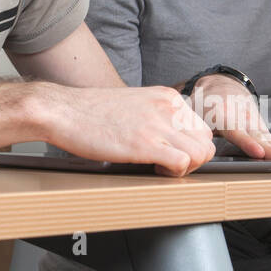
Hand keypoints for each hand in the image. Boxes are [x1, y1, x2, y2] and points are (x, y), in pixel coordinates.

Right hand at [39, 83, 215, 176]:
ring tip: (159, 167)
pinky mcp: (145, 143)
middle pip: (207, 142)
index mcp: (167, 96)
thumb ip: (156, 115)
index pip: (203, 127)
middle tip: (167, 164)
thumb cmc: (91, 111)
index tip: (171, 152)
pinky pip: (182, 164)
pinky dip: (172, 174)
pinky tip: (152, 169)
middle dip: (192, 160)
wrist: (63, 110)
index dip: (191, 146)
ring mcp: (158, 124)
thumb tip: (170, 138)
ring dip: (185, 168)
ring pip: (201, 154)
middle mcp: (168, 107)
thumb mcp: (135, 104)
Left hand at [189, 74, 270, 162]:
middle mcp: (243, 118)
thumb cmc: (203, 103)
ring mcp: (256, 123)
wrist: (222, 85)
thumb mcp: (190, 110)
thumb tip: (180, 141)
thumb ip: (187, 126)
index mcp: (223, 114)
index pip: (236, 130)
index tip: (257, 151)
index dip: (246, 141)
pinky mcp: (263, 129)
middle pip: (259, 137)